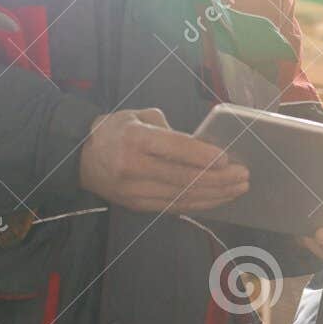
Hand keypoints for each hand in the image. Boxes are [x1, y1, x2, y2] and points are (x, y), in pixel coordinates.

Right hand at [79, 108, 248, 212]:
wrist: (79, 156)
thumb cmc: (114, 130)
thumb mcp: (138, 116)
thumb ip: (170, 130)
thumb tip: (203, 147)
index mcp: (134, 139)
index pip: (174, 149)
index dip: (202, 156)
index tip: (227, 159)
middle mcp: (133, 167)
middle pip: (184, 178)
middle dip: (219, 180)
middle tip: (243, 176)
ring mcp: (134, 191)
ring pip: (182, 197)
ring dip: (215, 195)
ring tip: (238, 189)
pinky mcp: (137, 205)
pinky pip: (174, 207)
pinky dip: (200, 204)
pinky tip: (218, 199)